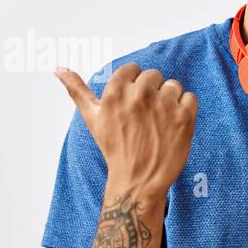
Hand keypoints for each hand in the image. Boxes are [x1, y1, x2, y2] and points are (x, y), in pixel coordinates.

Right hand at [55, 62, 197, 194]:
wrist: (138, 180)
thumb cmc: (114, 148)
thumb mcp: (92, 118)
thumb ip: (76, 89)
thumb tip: (57, 67)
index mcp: (116, 91)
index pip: (133, 69)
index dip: (135, 86)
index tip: (133, 105)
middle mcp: (140, 94)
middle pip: (154, 76)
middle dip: (152, 93)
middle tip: (146, 117)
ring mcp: (164, 105)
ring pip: (173, 86)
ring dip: (170, 100)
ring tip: (160, 122)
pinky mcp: (184, 116)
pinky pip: (191, 97)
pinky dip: (186, 109)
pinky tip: (174, 125)